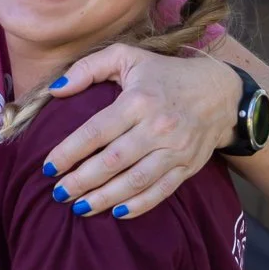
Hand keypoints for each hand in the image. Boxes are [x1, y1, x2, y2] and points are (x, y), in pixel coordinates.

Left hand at [43, 46, 241, 216]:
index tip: (48, 167)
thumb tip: (55, 90)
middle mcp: (157, 127)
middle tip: (58, 193)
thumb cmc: (165, 74)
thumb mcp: (128, 57)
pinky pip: (161, 191)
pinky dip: (138, 205)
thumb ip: (88, 68)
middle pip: (112, 161)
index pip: (96, 131)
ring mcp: (175, 150)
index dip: (69, 152)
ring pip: (135, 181)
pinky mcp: (187, 167)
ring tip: (79, 207)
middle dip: (81, 180)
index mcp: (138, 100)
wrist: (220, 93)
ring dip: (104, 198)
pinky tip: (116, 212)